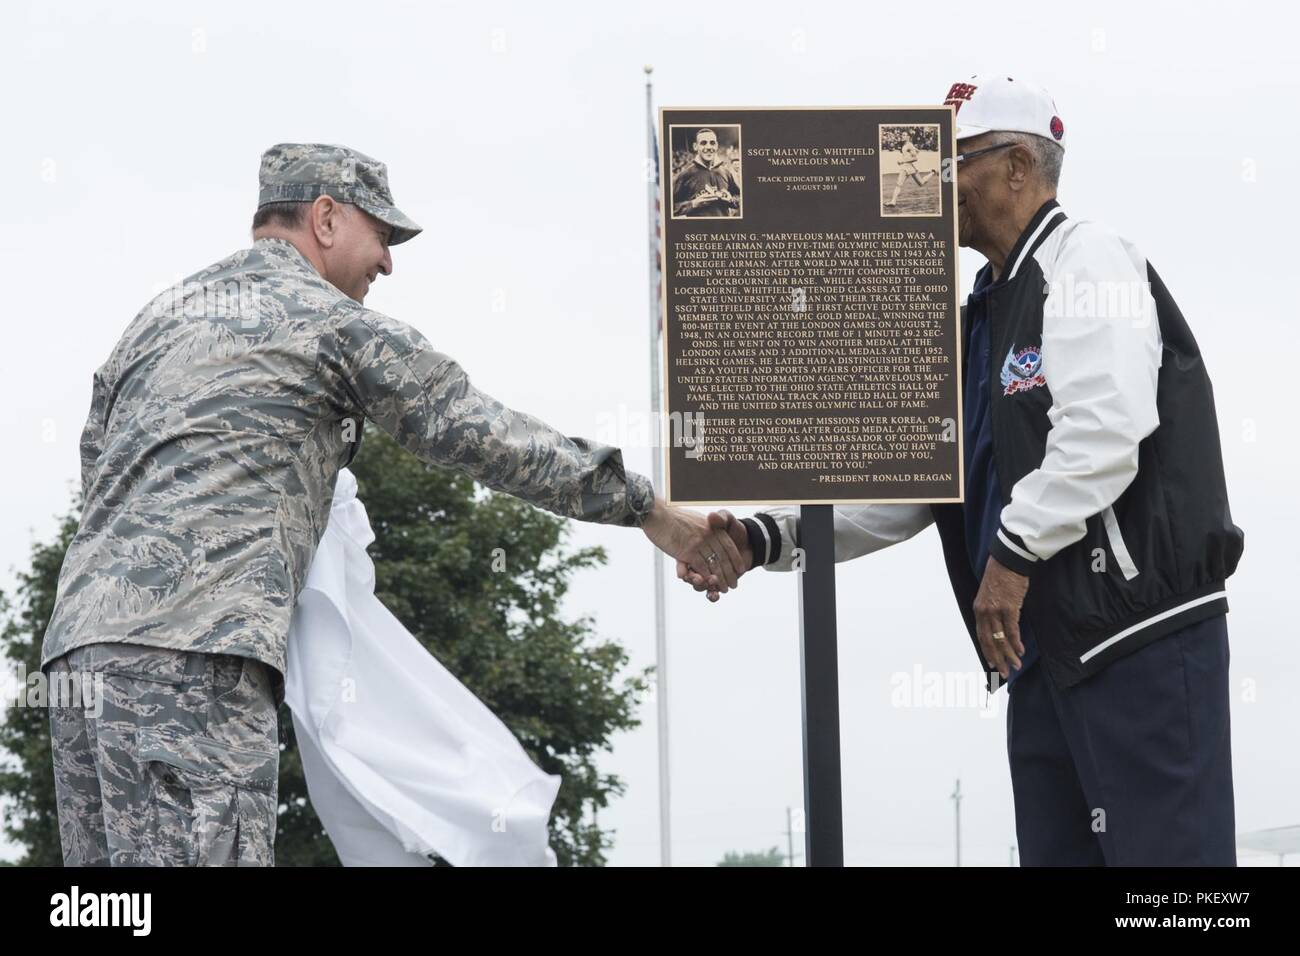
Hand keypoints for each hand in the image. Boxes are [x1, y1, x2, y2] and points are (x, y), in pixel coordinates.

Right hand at [642, 499, 743, 592]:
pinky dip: (706, 577)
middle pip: (723, 557)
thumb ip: (705, 523)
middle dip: (730, 574)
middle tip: (734, 585)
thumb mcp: (694, 517)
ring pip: (714, 564)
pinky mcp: (688, 551)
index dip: (735, 558)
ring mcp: (699, 543)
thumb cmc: (671, 515)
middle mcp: (708, 534)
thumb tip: (713, 527)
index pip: (728, 545)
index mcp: (710, 526)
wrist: (656, 512)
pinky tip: (710, 584)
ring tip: (724, 589)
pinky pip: (701, 566)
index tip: (741, 569)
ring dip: (720, 579)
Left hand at [973, 555, 1028, 680]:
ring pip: (1000, 638)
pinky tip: (1019, 651)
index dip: (987, 651)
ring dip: (1008, 654)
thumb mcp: (990, 595)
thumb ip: (992, 610)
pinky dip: (1015, 642)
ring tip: (1014, 666)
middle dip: (997, 658)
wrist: (1008, 561)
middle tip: (1003, 672)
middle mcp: (984, 612)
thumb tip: (999, 624)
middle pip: (989, 641)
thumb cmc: (1001, 576)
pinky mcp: (1008, 607)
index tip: (992, 663)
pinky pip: (1011, 630)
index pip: (981, 635)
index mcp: (978, 609)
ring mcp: (995, 610)